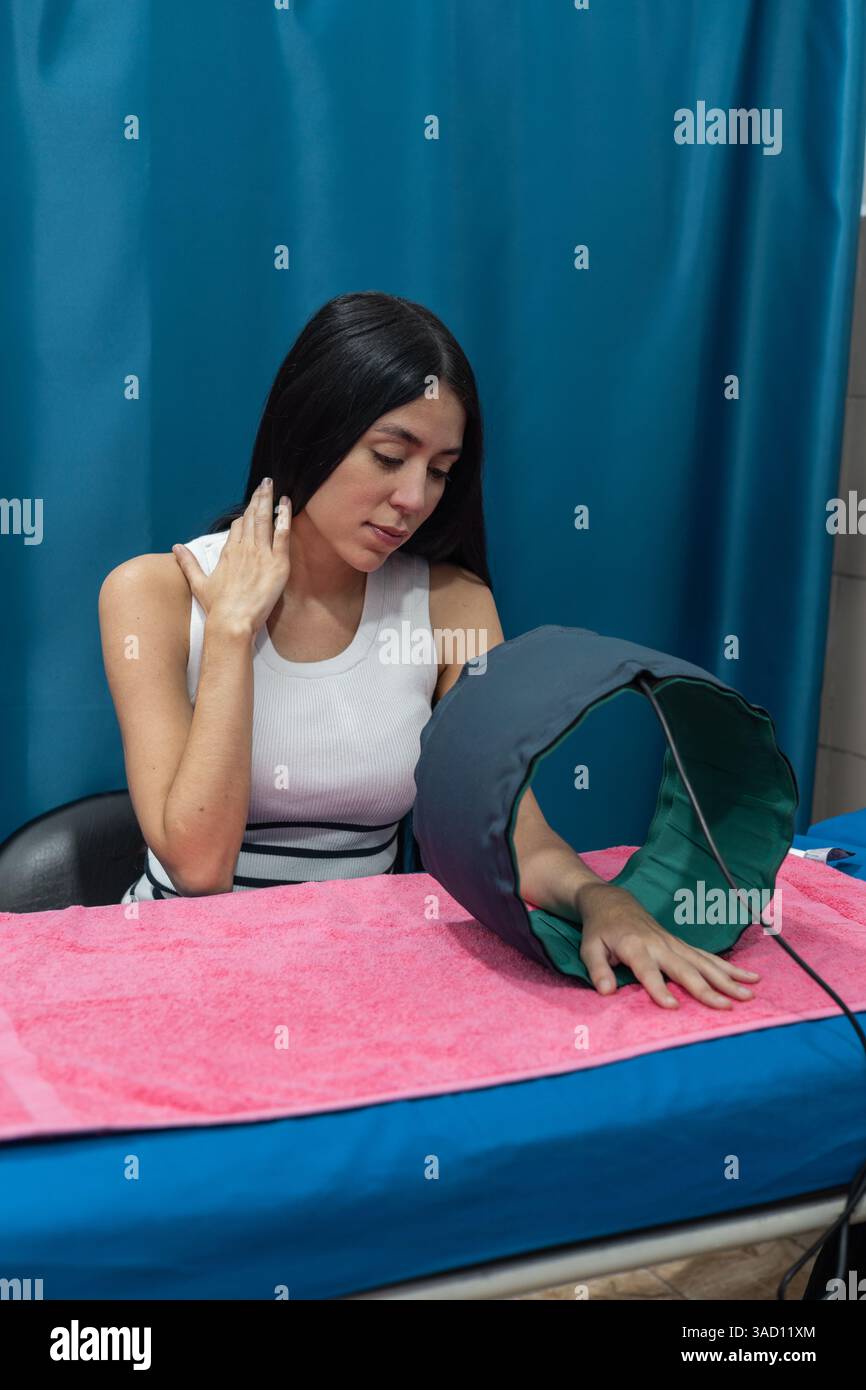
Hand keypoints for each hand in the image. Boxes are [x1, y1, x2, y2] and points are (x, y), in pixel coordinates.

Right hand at [172, 478, 291, 635]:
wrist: (232, 621)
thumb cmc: (217, 607)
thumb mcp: (199, 583)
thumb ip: (188, 563)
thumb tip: (175, 547)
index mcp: (228, 552)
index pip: (238, 527)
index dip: (245, 517)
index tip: (251, 509)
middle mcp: (244, 548)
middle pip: (251, 517)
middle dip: (258, 499)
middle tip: (264, 483)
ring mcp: (261, 554)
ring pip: (264, 520)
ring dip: (268, 500)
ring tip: (271, 485)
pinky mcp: (277, 563)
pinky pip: (282, 534)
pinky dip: (285, 517)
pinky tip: (287, 503)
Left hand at [576, 881, 760, 1009]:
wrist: (612, 902)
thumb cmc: (600, 930)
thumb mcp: (589, 948)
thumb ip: (597, 970)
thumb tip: (605, 992)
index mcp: (635, 947)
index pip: (648, 971)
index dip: (659, 989)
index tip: (672, 1007)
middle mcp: (659, 944)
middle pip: (685, 969)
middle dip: (707, 988)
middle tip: (727, 1006)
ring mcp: (674, 943)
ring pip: (704, 963)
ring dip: (728, 979)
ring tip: (749, 994)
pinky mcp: (682, 944)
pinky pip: (708, 957)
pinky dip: (729, 968)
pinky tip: (749, 978)